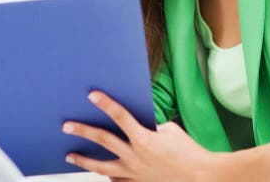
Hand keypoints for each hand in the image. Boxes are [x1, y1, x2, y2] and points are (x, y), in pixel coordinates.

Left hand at [62, 91, 218, 181]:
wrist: (202, 177)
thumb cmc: (188, 152)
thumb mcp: (169, 131)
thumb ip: (149, 126)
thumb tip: (137, 123)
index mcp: (144, 139)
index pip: (120, 116)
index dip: (105, 103)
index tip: (92, 95)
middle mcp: (136, 157)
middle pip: (103, 140)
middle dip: (83, 131)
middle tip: (67, 126)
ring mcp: (135, 174)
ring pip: (102, 167)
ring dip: (84, 160)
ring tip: (70, 155)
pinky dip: (107, 177)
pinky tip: (100, 173)